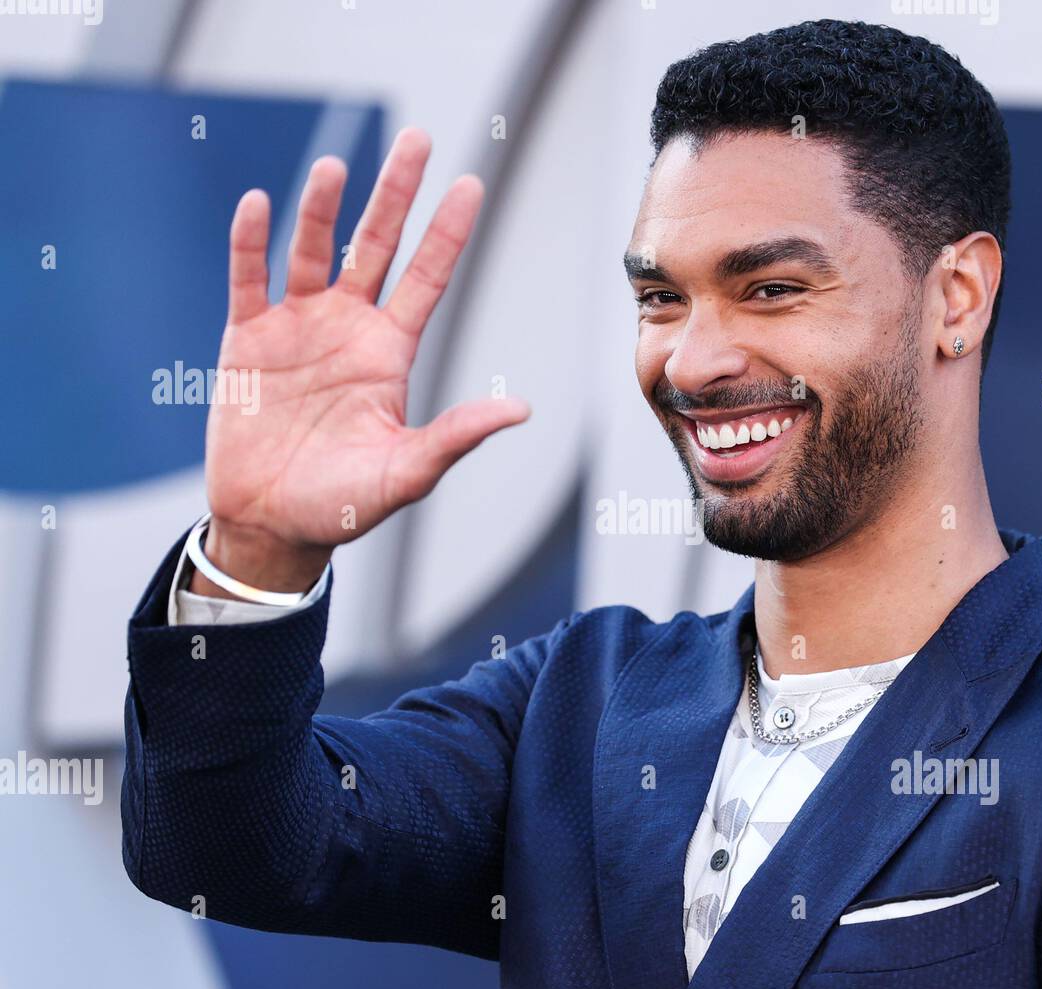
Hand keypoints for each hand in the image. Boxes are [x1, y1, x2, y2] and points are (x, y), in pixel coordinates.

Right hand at [195, 128, 528, 595]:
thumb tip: (521, 410)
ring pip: (311, 251)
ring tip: (337, 167)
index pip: (426, 279)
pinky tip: (259, 204)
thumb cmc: (345, 505)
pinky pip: (248, 280)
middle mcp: (348, 327)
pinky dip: (250, 244)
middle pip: (376, 246)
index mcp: (390, 352)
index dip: (447, 233)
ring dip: (321, 210)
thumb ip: (457, 435)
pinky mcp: (246, 339)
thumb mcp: (409, 471)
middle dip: (396, 195)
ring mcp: (296, 327)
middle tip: (418, 139)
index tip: (470, 185)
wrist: (273, 523)